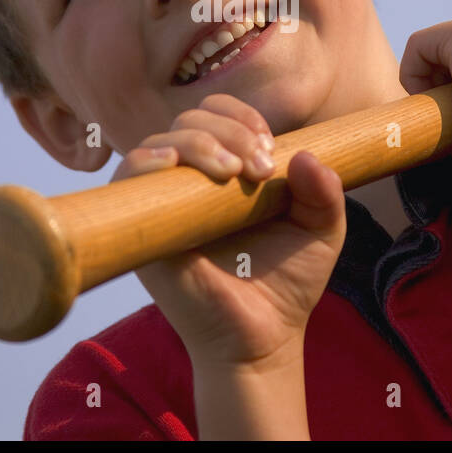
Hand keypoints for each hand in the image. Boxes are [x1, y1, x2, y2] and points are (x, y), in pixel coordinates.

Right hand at [115, 94, 346, 370]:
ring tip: (233, 172)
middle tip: (260, 169)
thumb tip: (307, 156)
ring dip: (198, 143)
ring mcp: (163, 204)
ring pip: (160, 142)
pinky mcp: (143, 231)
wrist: (263, 338)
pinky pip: (126, 179)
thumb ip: (325, 191)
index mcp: (225, 170)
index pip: (217, 115)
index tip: (270, 147)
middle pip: (190, 121)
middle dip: (229, 132)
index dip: (241, 117)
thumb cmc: (287, 281)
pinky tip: (174, 164)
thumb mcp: (321, 229)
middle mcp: (189, 181)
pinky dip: (145, 160)